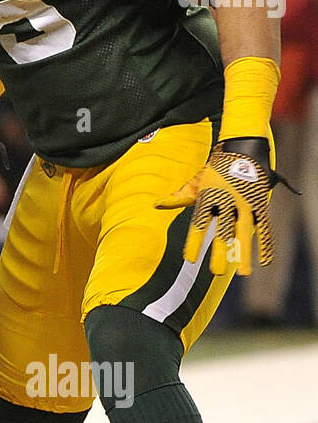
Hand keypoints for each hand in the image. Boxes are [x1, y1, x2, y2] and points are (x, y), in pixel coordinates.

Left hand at [157, 137, 296, 275]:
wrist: (243, 149)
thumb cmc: (216, 170)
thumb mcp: (197, 182)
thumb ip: (179, 197)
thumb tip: (156, 204)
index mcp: (208, 198)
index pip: (198, 224)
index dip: (194, 242)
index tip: (189, 258)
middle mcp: (226, 201)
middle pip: (222, 231)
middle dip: (219, 251)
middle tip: (215, 272)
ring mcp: (245, 203)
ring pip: (244, 232)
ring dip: (244, 253)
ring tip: (243, 274)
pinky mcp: (260, 203)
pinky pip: (264, 227)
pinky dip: (266, 244)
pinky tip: (265, 261)